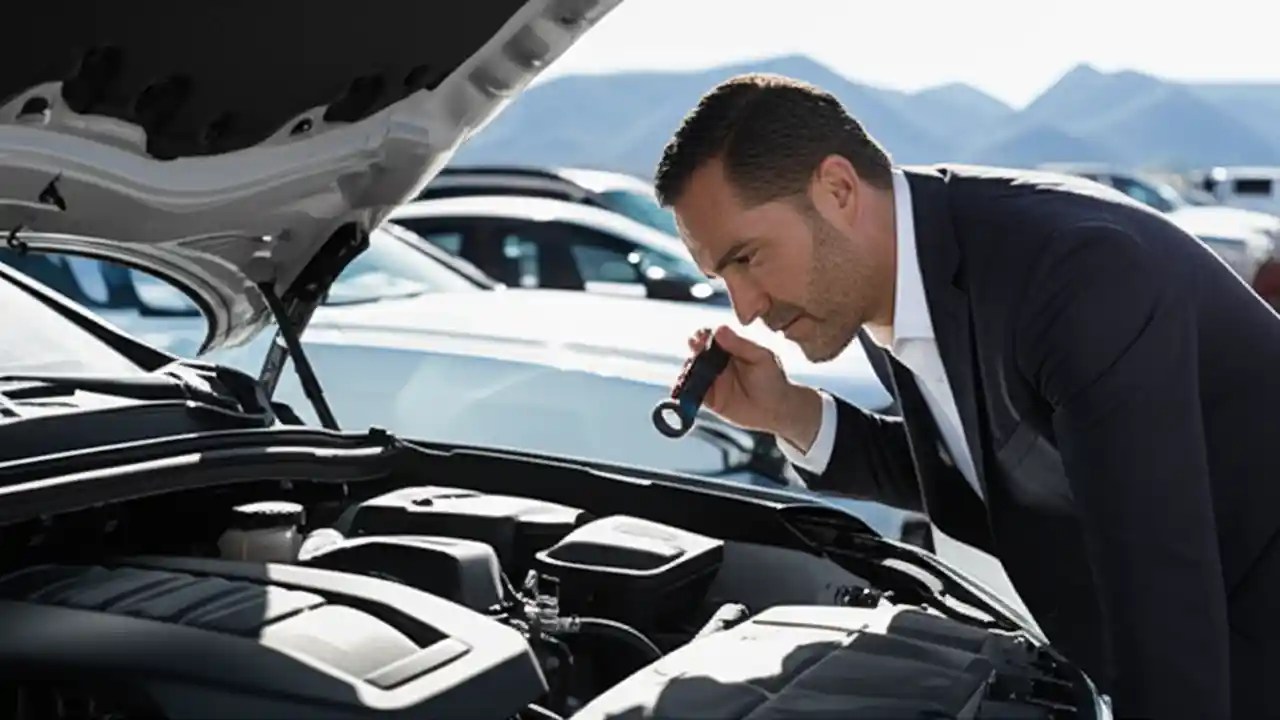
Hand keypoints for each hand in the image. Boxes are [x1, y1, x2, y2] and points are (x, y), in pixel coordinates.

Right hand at [684, 325, 822, 449]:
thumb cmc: (772, 379)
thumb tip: (719, 329)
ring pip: (693, 371)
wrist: (777, 409)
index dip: (704, 334)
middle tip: (695, 345)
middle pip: (699, 352)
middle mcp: (717, 363)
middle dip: (694, 347)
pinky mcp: (710, 399)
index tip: (702, 334)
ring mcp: (712, 381)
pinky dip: (687, 389)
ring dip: (688, 367)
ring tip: (691, 366)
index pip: (712, 337)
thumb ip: (740, 345)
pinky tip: (686, 385)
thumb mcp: (760, 357)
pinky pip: (693, 393)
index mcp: (729, 349)